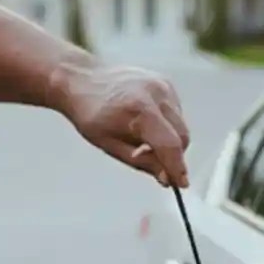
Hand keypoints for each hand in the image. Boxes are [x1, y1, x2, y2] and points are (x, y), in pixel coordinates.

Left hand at [51, 63, 191, 187]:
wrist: (81, 80)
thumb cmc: (89, 113)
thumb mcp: (109, 145)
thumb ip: (140, 162)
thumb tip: (166, 177)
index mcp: (139, 109)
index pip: (169, 144)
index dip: (177, 168)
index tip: (181, 184)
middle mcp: (156, 93)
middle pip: (182, 136)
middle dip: (173, 155)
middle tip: (155, 166)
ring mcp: (162, 85)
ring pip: (181, 125)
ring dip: (169, 140)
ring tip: (141, 140)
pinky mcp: (165, 82)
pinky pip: (175, 112)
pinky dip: (167, 125)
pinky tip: (144, 124)